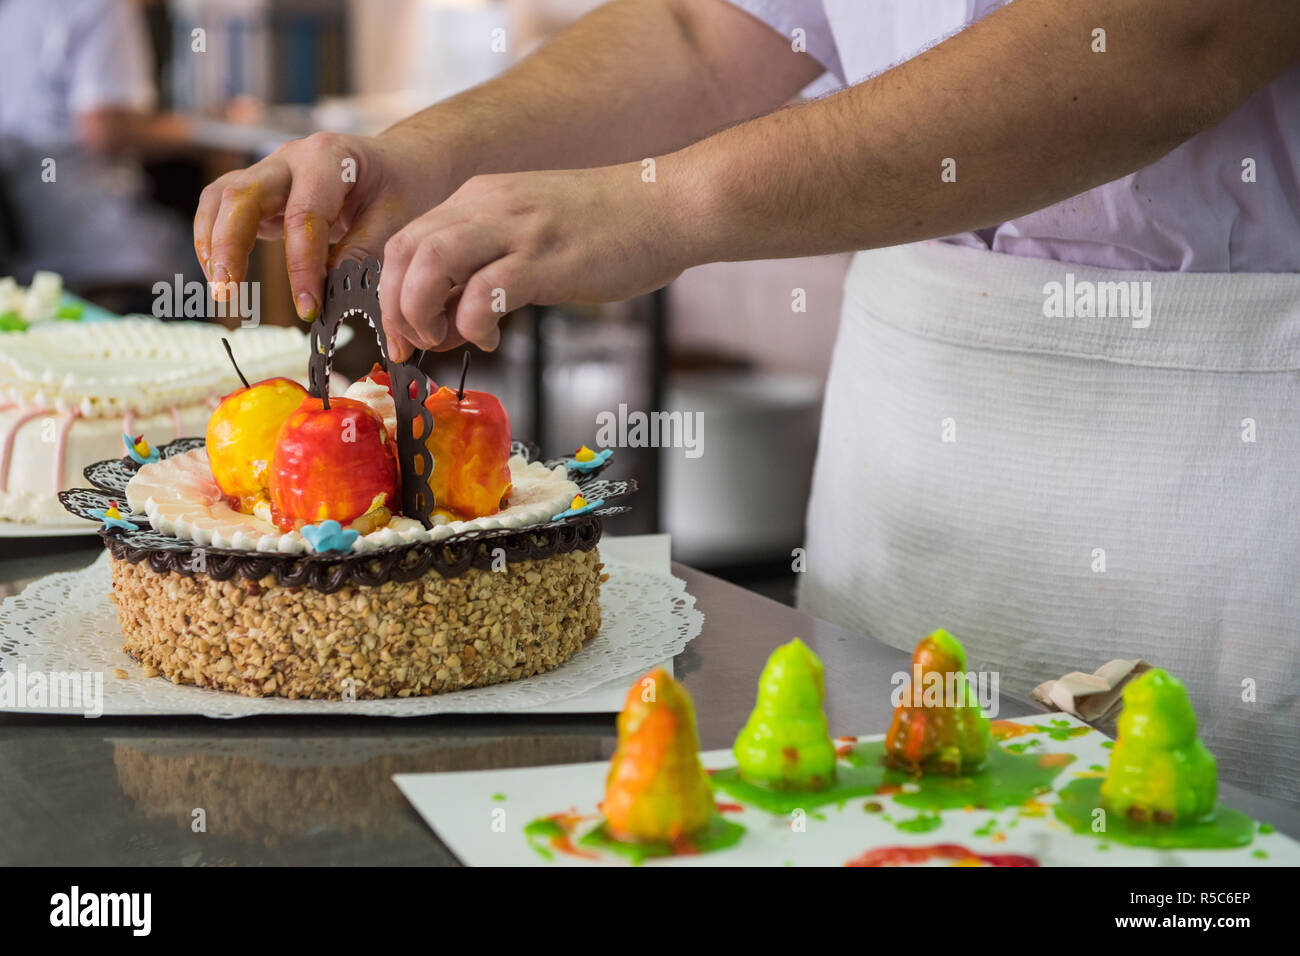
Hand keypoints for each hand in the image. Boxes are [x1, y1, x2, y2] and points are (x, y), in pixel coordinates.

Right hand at [193, 131, 441, 319]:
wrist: (401, 163)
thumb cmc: (403, 187)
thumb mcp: (397, 217)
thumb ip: (364, 251)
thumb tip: (334, 296)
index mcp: (329, 158)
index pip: (303, 216)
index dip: (301, 267)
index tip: (308, 308)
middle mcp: (290, 157)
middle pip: (242, 195)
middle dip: (230, 248)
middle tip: (230, 296)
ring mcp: (271, 170)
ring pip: (221, 198)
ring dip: (213, 244)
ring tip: (221, 291)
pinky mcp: (262, 189)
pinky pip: (223, 207)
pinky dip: (214, 239)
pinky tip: (222, 275)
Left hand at [378, 163, 690, 359]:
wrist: (670, 204)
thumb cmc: (613, 226)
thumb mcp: (534, 230)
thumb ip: (491, 261)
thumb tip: (454, 313)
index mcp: (480, 198)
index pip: (405, 241)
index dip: (390, 292)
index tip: (405, 332)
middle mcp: (488, 205)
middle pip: (403, 252)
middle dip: (395, 308)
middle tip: (416, 345)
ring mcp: (516, 229)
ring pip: (430, 264)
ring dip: (421, 311)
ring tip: (445, 340)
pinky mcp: (545, 258)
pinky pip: (483, 292)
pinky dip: (471, 324)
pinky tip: (490, 337)